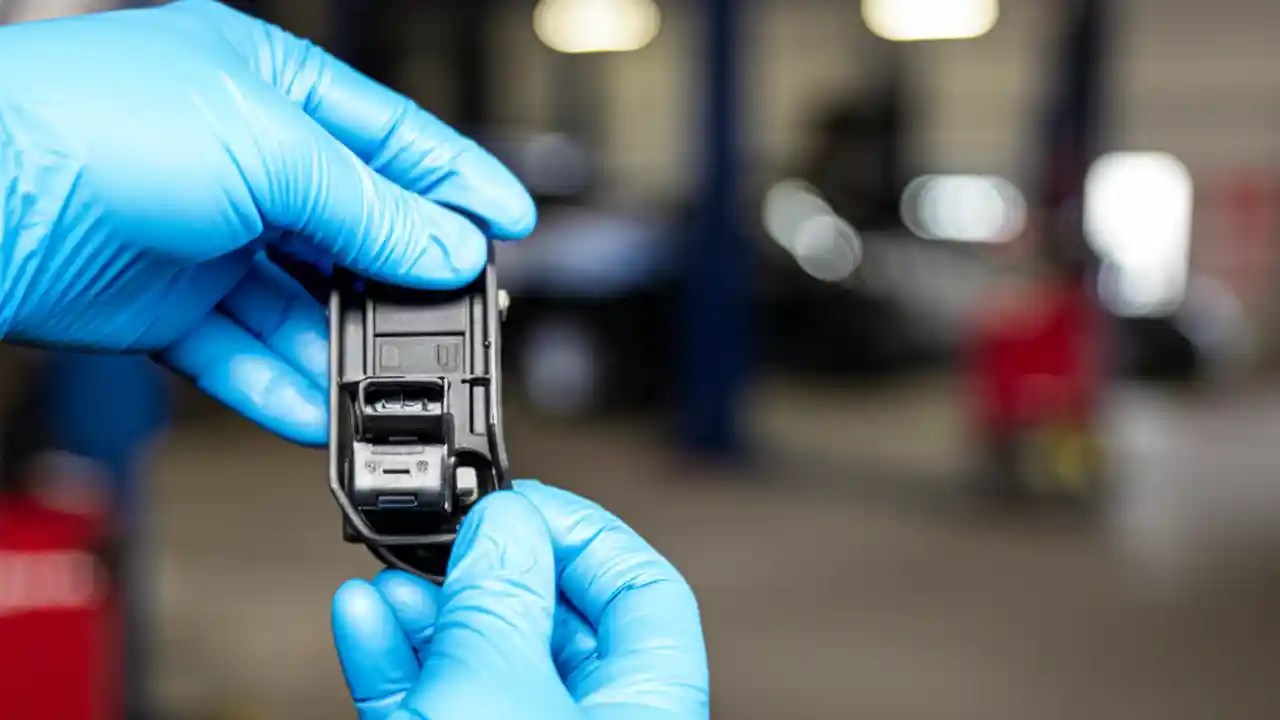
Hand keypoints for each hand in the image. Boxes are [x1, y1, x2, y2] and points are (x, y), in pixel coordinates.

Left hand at [0, 1, 533, 443]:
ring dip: (344, 347)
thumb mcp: (266, 149)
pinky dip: (279, 383)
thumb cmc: (86, 124)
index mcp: (272, 89)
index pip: (395, 139)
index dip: (459, 184)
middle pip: (357, 229)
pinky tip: (312, 406)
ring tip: (387, 383)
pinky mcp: (166, 304)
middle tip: (458, 319)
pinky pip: (243, 351)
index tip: (511, 225)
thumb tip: (447, 247)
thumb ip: (368, 207)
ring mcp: (207, 234)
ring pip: (304, 303)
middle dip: (408, 278)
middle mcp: (244, 159)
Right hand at [331, 481, 709, 719]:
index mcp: (644, 704)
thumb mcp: (498, 693)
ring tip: (389, 568)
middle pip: (551, 616)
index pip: (641, 590)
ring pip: (481, 657)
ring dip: (429, 606)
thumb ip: (503, 600)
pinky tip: (364, 618)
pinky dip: (395, 658)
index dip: (585, 531)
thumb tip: (503, 525)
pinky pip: (429, 698)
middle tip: (448, 529)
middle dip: (489, 564)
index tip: (522, 502)